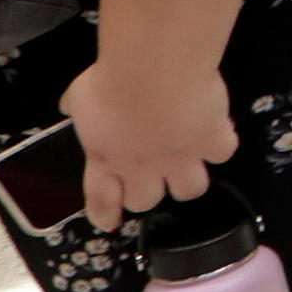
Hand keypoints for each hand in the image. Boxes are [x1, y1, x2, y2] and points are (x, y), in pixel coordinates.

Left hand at [60, 57, 236, 231]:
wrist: (156, 71)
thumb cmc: (115, 80)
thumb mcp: (82, 92)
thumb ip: (77, 106)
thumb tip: (69, 104)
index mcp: (106, 156)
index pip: (102, 199)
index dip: (105, 214)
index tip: (109, 221)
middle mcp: (144, 167)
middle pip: (146, 201)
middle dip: (148, 190)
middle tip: (153, 173)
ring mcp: (181, 158)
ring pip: (191, 189)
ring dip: (188, 178)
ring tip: (189, 160)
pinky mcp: (211, 141)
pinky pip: (222, 152)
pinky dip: (220, 142)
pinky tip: (215, 128)